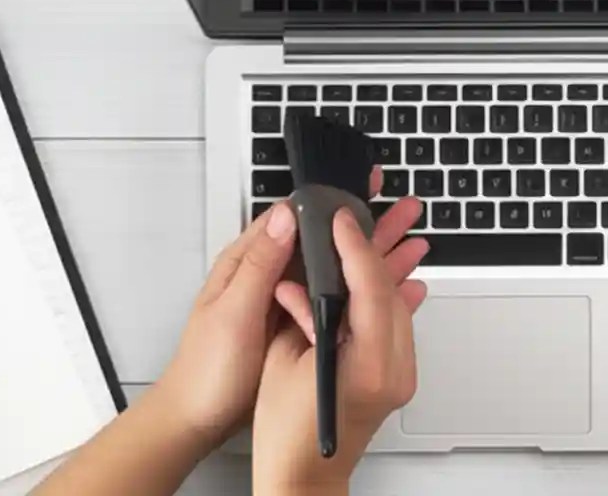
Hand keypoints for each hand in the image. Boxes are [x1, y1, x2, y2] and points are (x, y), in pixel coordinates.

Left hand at [151, 169, 390, 453]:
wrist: (197, 420)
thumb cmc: (205, 371)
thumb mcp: (232, 313)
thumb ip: (259, 265)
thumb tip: (287, 216)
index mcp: (248, 263)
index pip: (294, 217)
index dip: (330, 201)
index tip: (363, 187)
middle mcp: (269, 277)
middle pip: (323, 241)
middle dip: (364, 225)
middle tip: (401, 211)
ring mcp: (285, 303)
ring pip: (336, 269)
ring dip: (371, 255)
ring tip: (409, 242)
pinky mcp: (295, 327)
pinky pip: (337, 299)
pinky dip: (365, 290)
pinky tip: (390, 289)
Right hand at [253, 200, 428, 494]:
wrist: (304, 479)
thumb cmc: (289, 436)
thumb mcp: (285, 363)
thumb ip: (300, 315)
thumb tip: (304, 282)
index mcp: (367, 366)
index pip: (370, 290)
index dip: (356, 248)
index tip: (344, 221)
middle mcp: (392, 370)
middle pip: (391, 293)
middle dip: (382, 249)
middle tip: (386, 212)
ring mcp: (399, 377)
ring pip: (399, 307)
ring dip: (393, 270)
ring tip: (404, 233)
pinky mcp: (395, 380)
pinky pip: (399, 326)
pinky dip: (393, 298)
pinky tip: (404, 278)